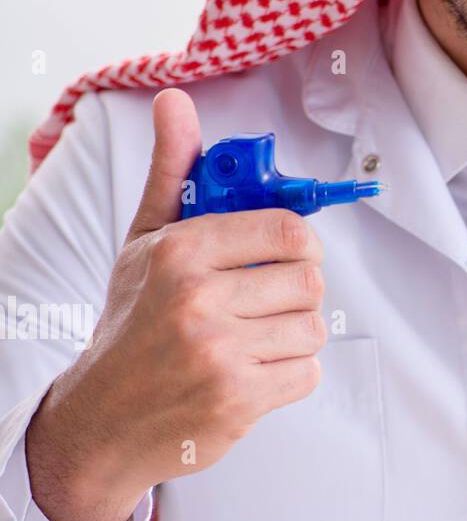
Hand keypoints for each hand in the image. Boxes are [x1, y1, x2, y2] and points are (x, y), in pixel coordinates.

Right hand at [25, 89, 327, 520]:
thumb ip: (173, 171)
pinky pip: (308, 372)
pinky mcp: (238, 399)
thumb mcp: (145, 242)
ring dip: (293, 335)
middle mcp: (198, 299)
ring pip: (313, 327)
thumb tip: (174, 99)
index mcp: (181, 251)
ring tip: (253, 339)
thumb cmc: (133, 322)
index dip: (298, 245)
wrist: (100, 420)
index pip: (289, 231)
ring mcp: (219, 353)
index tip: (282, 256)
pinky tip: (252, 371)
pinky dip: (290, 375)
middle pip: (309, 280)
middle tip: (262, 303)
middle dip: (294, 292)